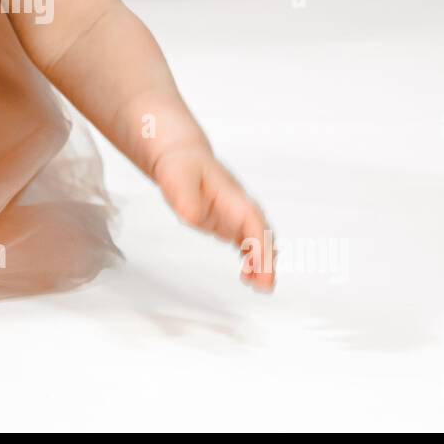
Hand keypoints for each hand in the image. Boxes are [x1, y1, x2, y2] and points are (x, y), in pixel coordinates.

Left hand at [152, 145, 276, 292]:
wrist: (182, 157)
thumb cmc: (181, 166)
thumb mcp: (176, 179)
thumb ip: (185, 200)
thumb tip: (193, 218)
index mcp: (232, 196)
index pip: (253, 222)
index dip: (260, 244)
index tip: (263, 266)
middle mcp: (240, 207)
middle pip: (262, 234)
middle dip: (267, 259)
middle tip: (264, 286)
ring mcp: (237, 216)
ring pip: (259, 242)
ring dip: (262, 263)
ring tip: (257, 286)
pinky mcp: (230, 224)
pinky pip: (248, 244)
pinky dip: (252, 260)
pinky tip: (248, 276)